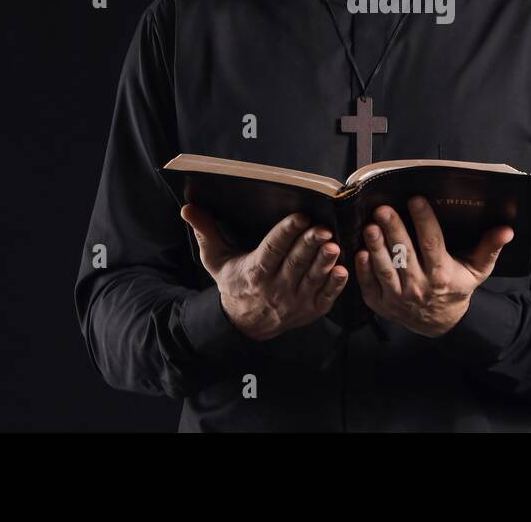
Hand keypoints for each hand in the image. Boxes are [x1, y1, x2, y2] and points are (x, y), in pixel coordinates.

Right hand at [181, 204, 347, 341]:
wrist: (245, 323)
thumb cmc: (233, 282)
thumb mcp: (215, 259)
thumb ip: (205, 232)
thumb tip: (187, 209)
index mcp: (255, 271)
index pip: (272, 249)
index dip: (286, 233)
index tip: (300, 217)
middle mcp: (276, 288)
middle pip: (295, 263)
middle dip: (310, 245)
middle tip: (324, 228)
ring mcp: (296, 301)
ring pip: (312, 279)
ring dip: (324, 263)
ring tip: (335, 246)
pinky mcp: (311, 310)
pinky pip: (326, 297)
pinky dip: (335, 286)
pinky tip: (343, 271)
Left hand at [356, 195, 513, 337]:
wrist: (440, 323)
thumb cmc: (457, 287)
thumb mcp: (478, 270)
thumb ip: (490, 248)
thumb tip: (507, 229)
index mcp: (442, 275)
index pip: (432, 243)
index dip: (424, 221)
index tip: (415, 199)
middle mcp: (419, 286)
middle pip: (404, 254)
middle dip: (393, 230)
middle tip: (383, 209)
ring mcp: (398, 297)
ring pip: (385, 269)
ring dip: (376, 247)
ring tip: (370, 226)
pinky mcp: (381, 304)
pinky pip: (370, 285)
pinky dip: (363, 270)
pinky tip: (359, 251)